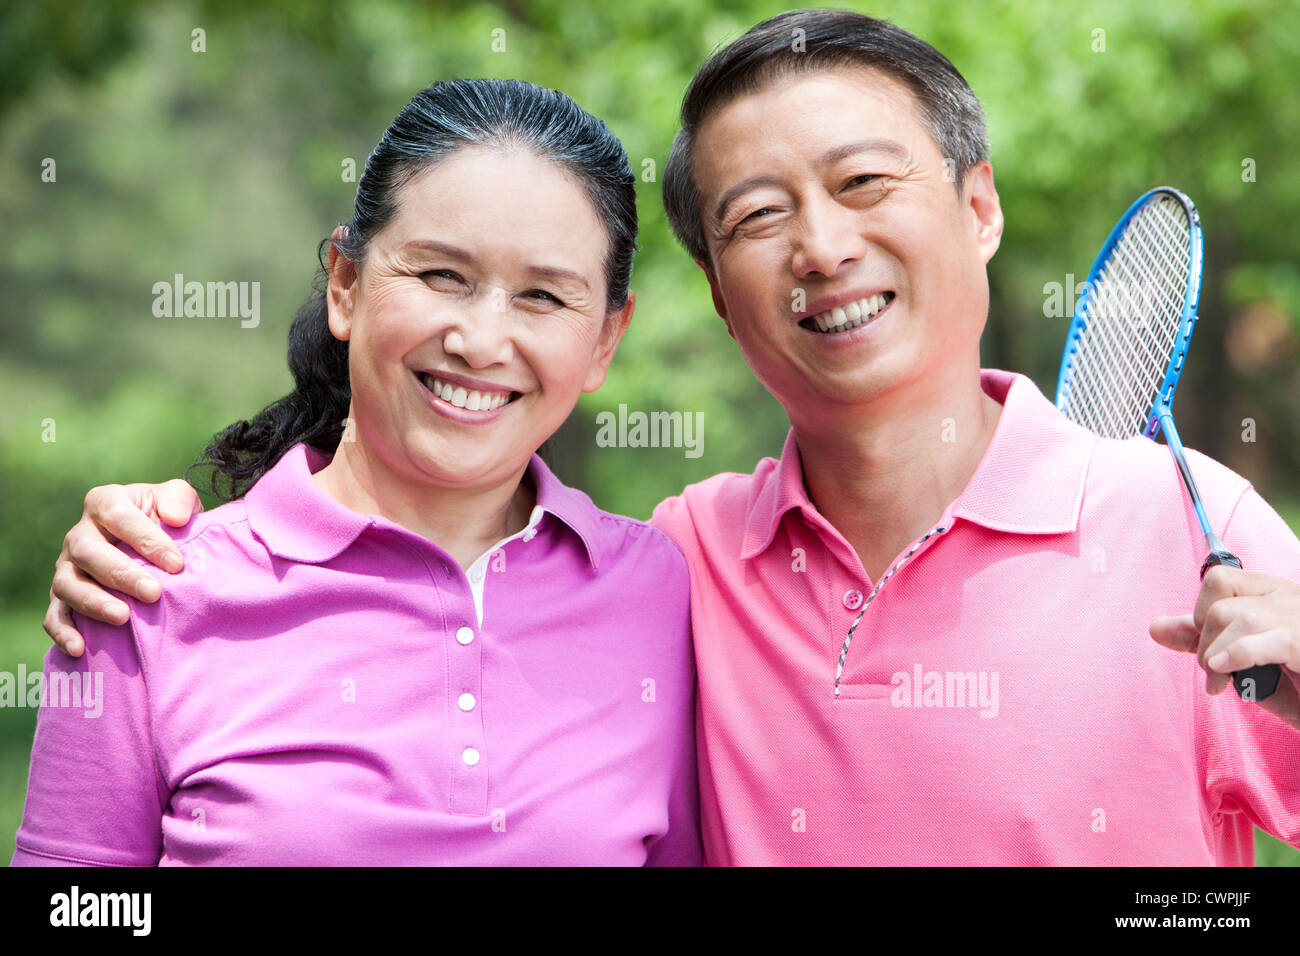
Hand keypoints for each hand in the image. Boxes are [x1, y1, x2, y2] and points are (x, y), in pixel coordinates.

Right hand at [45, 480, 202, 656]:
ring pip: (67, 584)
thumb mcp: (177, 499)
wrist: (156, 547)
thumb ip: (178, 499)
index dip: (146, 539)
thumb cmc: (168, 520)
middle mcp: (80, 533)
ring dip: (93, 602)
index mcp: (105, 503)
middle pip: (87, 551)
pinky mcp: (63, 596)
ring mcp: (67, 566)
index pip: (118, 517)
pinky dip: (63, 632)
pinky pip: (55, 614)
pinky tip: (79, 649)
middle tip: (153, 593)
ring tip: (122, 618)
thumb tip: (176, 517)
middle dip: (120, 573)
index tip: (176, 564)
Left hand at [1150, 566, 1299, 728]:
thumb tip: (1157, 627)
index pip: (1218, 579)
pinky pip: (1269, 637)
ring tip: (1222, 683)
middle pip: (1222, 604)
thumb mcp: (1238, 659)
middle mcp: (1290, 598)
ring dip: (1217, 656)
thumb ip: (1201, 640)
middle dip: (1205, 643)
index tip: (1208, 647)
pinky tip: (1228, 671)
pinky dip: (1239, 655)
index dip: (1201, 614)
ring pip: (1239, 619)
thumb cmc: (1294, 685)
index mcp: (1273, 593)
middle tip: (1214, 675)